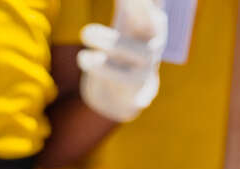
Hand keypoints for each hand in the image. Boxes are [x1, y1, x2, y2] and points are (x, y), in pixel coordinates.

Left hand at [77, 0, 164, 123]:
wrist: (129, 89)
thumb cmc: (125, 42)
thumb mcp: (127, 13)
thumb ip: (126, 1)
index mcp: (150, 15)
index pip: (152, 2)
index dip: (141, 0)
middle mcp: (154, 36)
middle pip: (152, 18)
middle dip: (139, 6)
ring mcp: (149, 62)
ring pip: (133, 51)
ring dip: (109, 42)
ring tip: (84, 32)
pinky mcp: (137, 85)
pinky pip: (121, 77)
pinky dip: (103, 68)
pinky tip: (84, 57)